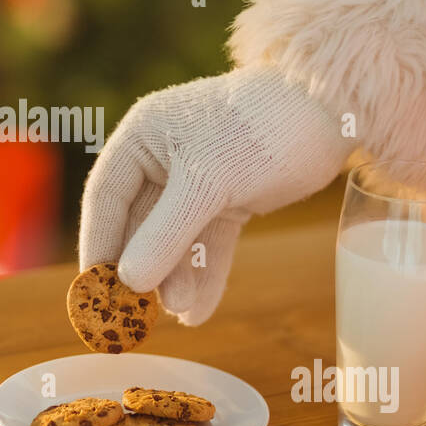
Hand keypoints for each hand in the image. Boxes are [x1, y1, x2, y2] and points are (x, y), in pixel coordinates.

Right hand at [78, 65, 350, 325]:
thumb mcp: (207, 183)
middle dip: (145, 269)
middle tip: (140, 312)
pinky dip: (205, 273)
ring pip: (176, 238)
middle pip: (139, 223)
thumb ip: (165, 233)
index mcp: (143, 137)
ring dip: (176, 277)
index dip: (98, 244)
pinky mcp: (228, 197)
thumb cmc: (261, 129)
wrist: (331, 112)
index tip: (94, 289)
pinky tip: (200, 310)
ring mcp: (196, 179)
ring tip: (182, 313)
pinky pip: (208, 242)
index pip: (106, 196)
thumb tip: (128, 282)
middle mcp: (163, 157)